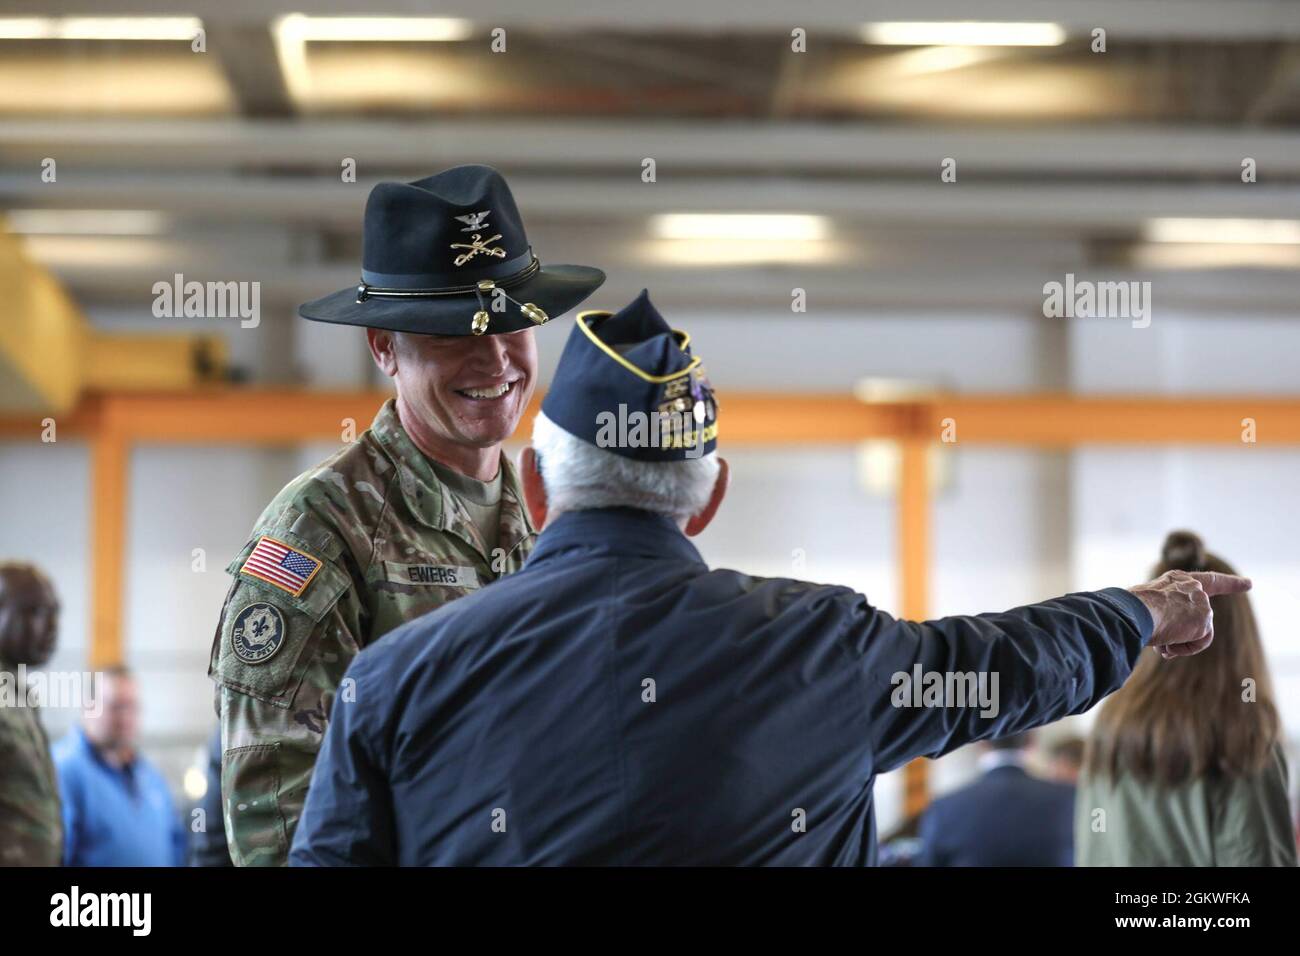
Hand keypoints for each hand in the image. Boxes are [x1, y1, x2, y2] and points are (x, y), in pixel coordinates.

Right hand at [1128, 570, 1250, 659]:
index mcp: (1175, 581)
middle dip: (1204, 622)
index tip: (1248, 584)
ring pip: (1197, 633)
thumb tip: (1167, 645)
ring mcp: (1201, 601)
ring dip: (1177, 641)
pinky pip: (1198, 643)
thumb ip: (1164, 616)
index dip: (1228, 583)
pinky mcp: (1204, 618)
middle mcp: (1192, 586)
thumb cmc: (1130, 612)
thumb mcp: (1147, 608)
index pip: (1207, 581)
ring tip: (1160, 639)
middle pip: (1205, 613)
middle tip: (1237, 594)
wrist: (1132, 612)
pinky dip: (1183, 648)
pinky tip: (1168, 642)